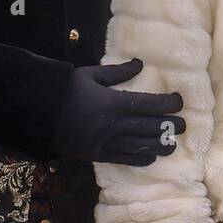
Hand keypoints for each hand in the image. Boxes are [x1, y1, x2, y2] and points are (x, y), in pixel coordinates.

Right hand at [52, 58, 183, 165]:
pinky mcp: (95, 154)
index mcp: (112, 102)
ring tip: (173, 145)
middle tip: (183, 126)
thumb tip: (140, 64)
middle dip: (168, 127)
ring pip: (138, 146)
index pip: (148, 104)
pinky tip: (150, 157)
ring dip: (158, 146)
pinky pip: (121, 158)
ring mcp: (103, 142)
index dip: (167, 104)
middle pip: (147, 127)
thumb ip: (118, 72)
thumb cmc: (66, 89)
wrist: (38, 112)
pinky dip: (138, 158)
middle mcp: (112, 124)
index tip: (179, 102)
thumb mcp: (91, 74)